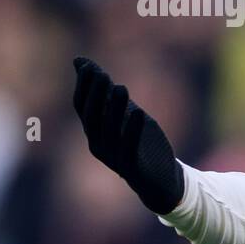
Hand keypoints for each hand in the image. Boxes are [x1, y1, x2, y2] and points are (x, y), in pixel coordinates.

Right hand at [72, 56, 184, 214]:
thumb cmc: (142, 143)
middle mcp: (97, 144)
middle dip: (95, 94)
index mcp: (94, 131)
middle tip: (101, 73)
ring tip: (122, 87)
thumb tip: (82, 63)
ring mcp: (113, 158)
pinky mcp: (131, 168)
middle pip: (91, 117)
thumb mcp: (125, 113)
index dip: (84, 87)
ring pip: (109, 131)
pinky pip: (128, 147)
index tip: (88, 66)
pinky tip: (139, 112)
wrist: (162, 181)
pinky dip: (132, 130)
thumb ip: (108, 92)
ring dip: (114, 108)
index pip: (82, 106)